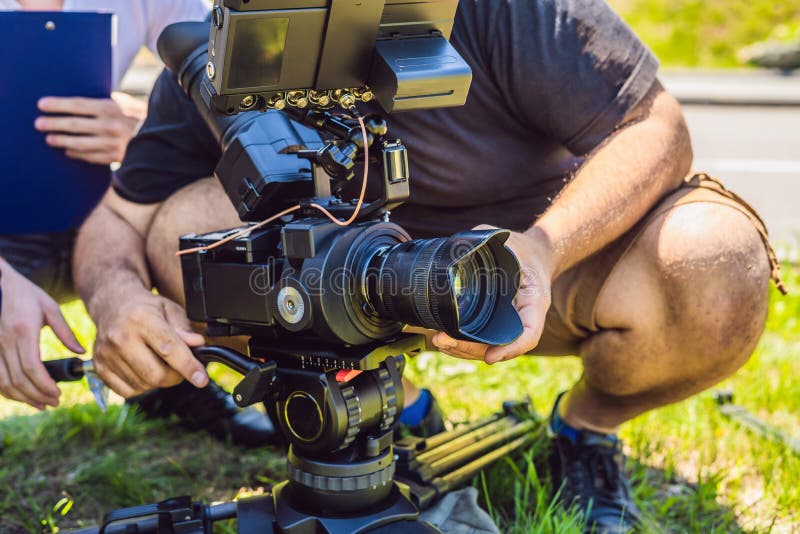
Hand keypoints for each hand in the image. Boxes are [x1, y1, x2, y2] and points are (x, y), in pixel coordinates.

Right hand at [0, 260, 84, 408]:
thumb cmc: (26, 294)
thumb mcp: (50, 308)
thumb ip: (65, 332)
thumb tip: (80, 353)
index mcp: (23, 332)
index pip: (32, 367)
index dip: (44, 385)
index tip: (58, 393)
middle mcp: (5, 342)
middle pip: (19, 379)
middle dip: (37, 395)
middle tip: (54, 402)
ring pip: (5, 383)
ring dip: (23, 397)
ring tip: (41, 403)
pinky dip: (8, 391)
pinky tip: (23, 395)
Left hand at [35, 92, 146, 164]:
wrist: (163, 138)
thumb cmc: (141, 117)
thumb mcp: (126, 103)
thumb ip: (106, 101)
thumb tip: (84, 99)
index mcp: (111, 108)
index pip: (78, 105)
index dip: (58, 105)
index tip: (41, 104)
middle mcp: (110, 125)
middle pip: (74, 125)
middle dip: (54, 124)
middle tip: (38, 124)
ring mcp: (112, 143)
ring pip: (80, 143)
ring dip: (62, 141)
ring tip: (49, 139)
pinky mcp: (116, 157)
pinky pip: (91, 156)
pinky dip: (77, 154)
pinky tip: (68, 151)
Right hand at [91, 287, 207, 397]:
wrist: (113, 305)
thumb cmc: (146, 308)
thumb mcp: (170, 309)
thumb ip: (185, 328)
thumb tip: (197, 344)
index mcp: (141, 319)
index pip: (168, 349)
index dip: (188, 367)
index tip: (201, 379)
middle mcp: (120, 337)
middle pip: (155, 375)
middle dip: (175, 377)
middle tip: (180, 368)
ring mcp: (106, 354)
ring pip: (143, 385)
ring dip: (159, 381)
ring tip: (159, 363)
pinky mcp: (99, 367)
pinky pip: (127, 391)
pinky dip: (142, 386)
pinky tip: (143, 369)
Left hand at [431, 227, 553, 363]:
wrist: (533, 254)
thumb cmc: (522, 248)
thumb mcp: (509, 241)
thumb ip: (486, 242)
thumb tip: (457, 248)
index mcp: (534, 301)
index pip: (528, 333)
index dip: (510, 348)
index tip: (490, 357)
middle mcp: (522, 318)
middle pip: (500, 345)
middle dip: (470, 349)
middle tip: (443, 341)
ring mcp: (508, 323)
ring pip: (487, 347)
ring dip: (462, 350)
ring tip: (438, 341)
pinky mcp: (494, 323)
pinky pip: (481, 340)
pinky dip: (462, 344)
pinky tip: (443, 339)